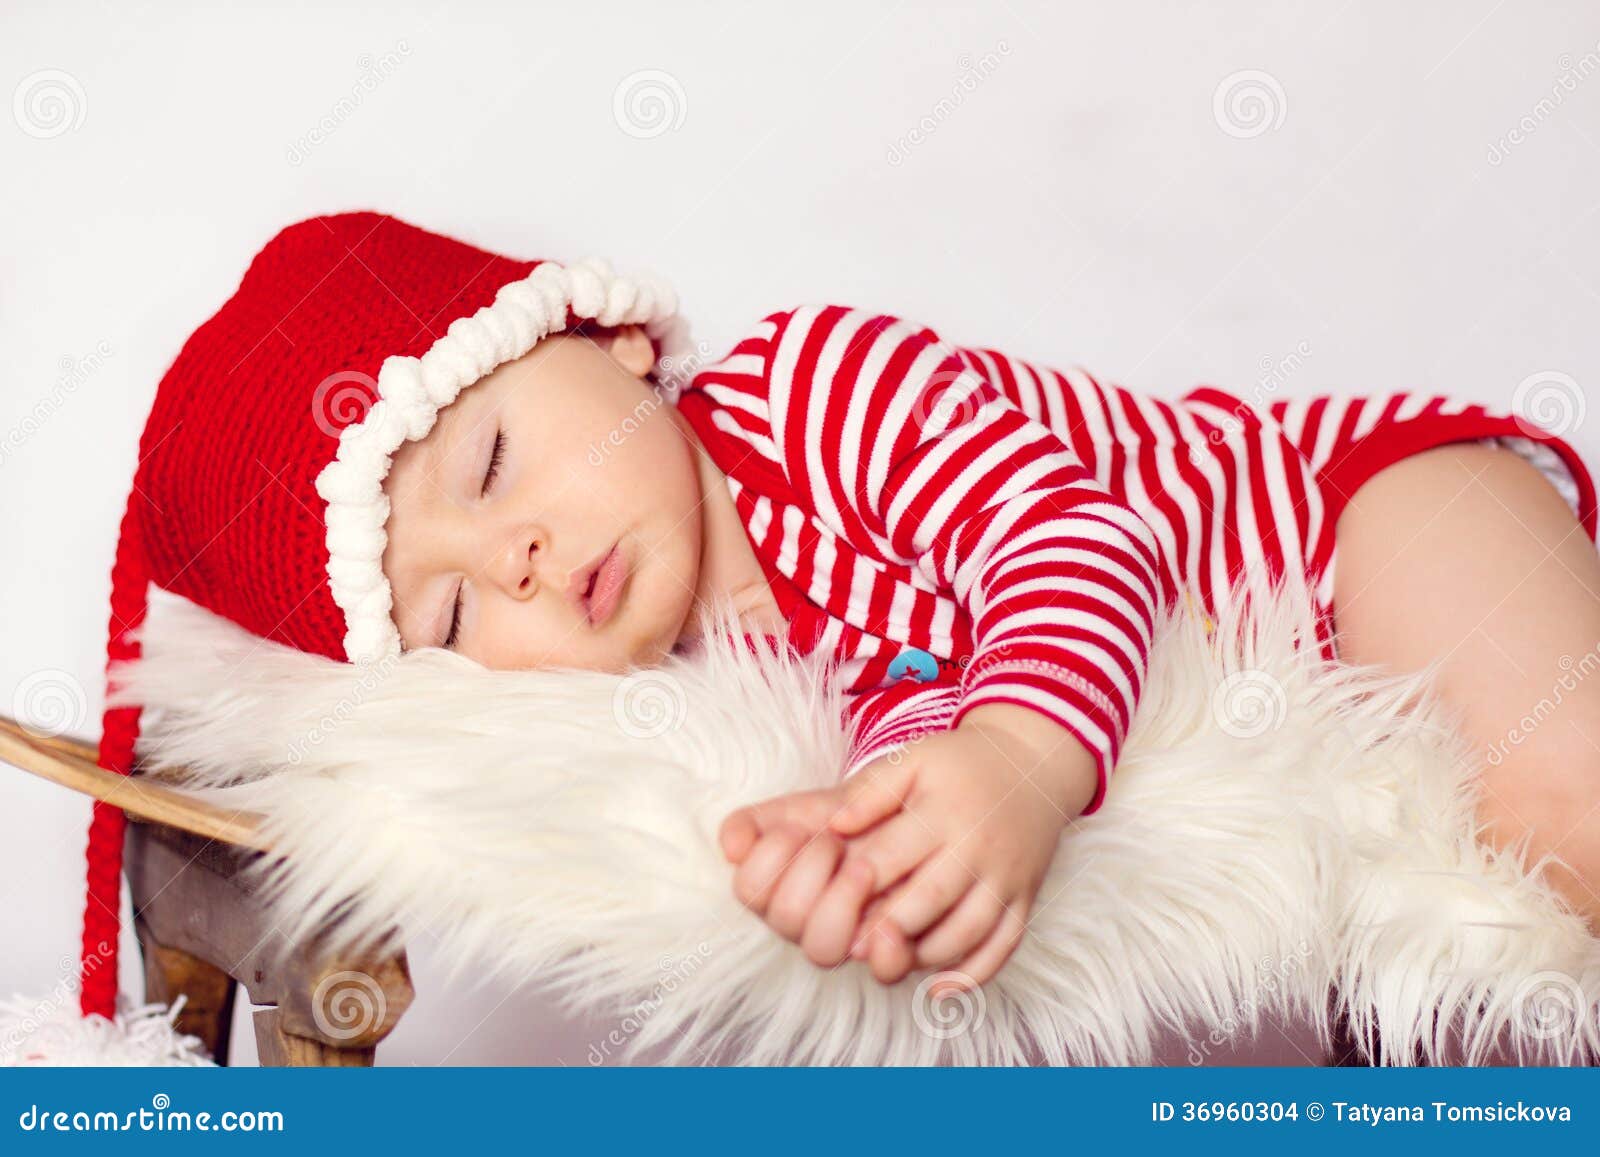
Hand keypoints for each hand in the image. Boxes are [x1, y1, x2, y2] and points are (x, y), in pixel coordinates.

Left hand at [834, 704, 1097, 988]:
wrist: (1033, 765)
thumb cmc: (960, 765)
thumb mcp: (914, 759)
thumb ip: (872, 791)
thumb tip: (834, 826)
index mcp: (945, 812)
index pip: (896, 855)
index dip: (859, 881)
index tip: (831, 902)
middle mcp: (979, 848)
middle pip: (930, 900)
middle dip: (889, 927)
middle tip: (853, 948)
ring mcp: (1007, 878)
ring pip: (967, 932)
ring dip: (925, 955)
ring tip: (888, 961)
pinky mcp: (1026, 899)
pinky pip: (1004, 946)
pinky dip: (973, 974)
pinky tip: (937, 989)